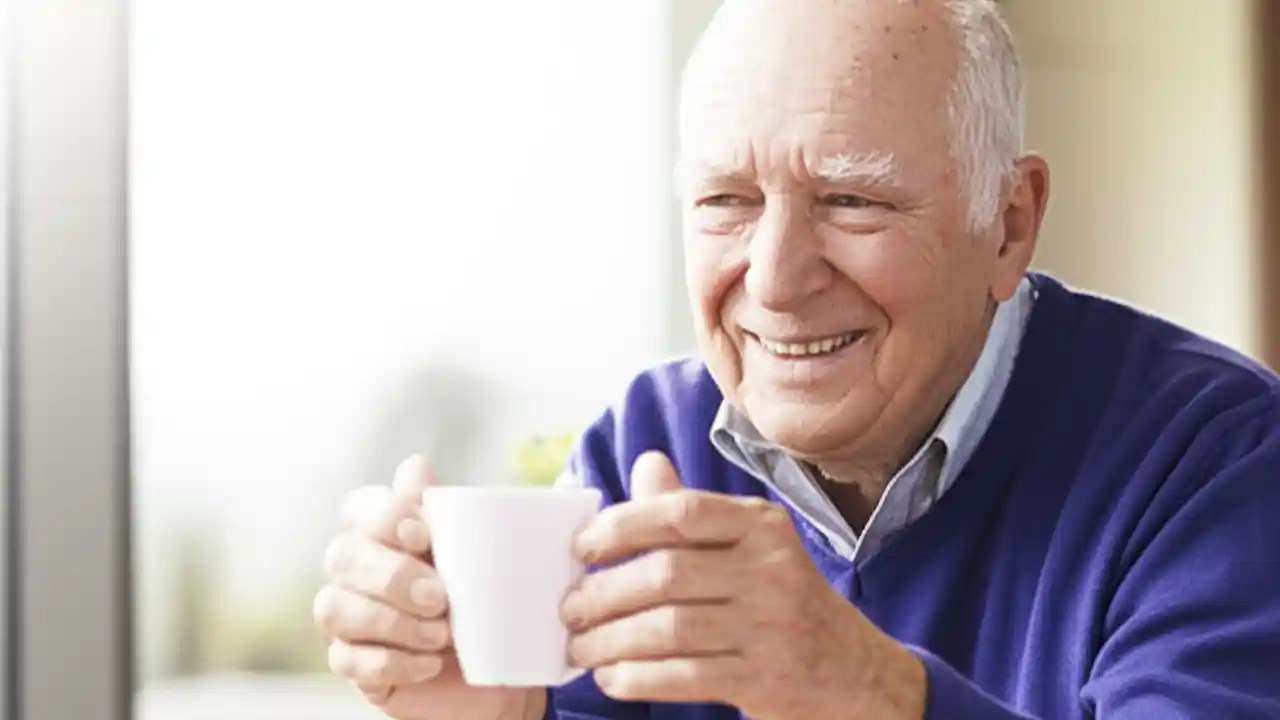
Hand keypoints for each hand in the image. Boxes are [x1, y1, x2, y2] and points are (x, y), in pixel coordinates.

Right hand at [315, 455, 545, 719]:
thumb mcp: (482, 553)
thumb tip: (414, 465)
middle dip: (391, 576)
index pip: (359, 507)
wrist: (501, 661)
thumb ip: (450, 511)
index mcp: (384, 530)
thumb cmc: (486, 596)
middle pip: (342, 556)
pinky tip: (430, 664)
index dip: (384, 517)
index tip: (423, 535)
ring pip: (334, 608)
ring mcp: (348, 616)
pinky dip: (391, 662)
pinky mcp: (352, 663)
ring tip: (442, 635)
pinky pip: (348, 660)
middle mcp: (356, 568)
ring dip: (390, 622)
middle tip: (440, 597)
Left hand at [561, 452, 925, 719]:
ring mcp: (773, 627)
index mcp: (763, 526)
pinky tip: (612, 677)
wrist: (856, 673)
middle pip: (667, 574)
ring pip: (668, 629)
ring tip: (579, 648)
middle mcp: (772, 570)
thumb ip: (694, 511)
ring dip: (610, 641)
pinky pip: (683, 677)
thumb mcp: (753, 546)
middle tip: (568, 609)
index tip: (581, 547)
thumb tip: (644, 463)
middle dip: (603, 594)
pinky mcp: (766, 679)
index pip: (683, 512)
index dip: (623, 525)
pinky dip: (636, 678)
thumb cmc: (785, 600)